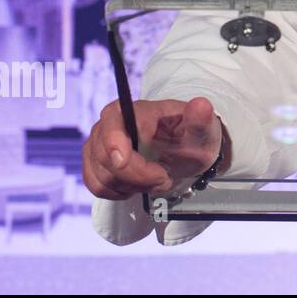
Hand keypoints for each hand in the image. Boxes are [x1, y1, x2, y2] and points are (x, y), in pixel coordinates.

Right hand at [82, 96, 225, 199]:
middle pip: (107, 157)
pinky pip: (98, 187)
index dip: (113, 142)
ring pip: (103, 177)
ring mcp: (98, 146)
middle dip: (138, 175)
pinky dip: (121, 192)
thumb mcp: (202, 129)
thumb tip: (201, 105)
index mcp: (135, 110)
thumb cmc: (191, 137)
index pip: (112, 122)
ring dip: (133, 186)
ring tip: (155, 179)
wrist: (185, 151)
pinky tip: (139, 185)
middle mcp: (109, 125)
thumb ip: (200, 119)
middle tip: (164, 178)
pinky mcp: (94, 165)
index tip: (124, 162)